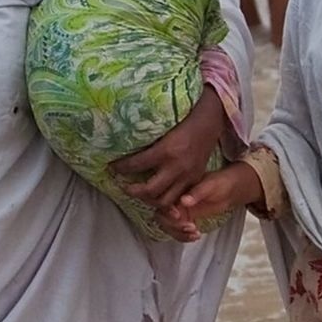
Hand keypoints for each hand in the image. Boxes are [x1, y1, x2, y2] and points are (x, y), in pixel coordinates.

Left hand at [111, 89, 227, 210]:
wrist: (209, 122)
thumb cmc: (183, 120)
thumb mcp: (163, 129)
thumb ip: (149, 143)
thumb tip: (125, 147)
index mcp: (166, 151)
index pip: (136, 164)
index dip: (121, 168)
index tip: (112, 167)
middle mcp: (176, 167)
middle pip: (149, 190)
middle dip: (133, 191)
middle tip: (125, 187)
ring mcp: (188, 175)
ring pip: (165, 200)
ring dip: (149, 200)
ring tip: (141, 194)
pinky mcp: (195, 179)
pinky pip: (178, 197)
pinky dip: (167, 199)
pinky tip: (158, 195)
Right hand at [158, 161, 263, 241]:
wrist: (229, 190)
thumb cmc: (220, 183)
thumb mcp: (209, 185)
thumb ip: (196, 193)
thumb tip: (184, 201)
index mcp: (176, 189)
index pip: (163, 202)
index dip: (166, 210)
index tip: (178, 215)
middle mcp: (174, 201)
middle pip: (162, 217)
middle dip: (173, 226)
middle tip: (190, 227)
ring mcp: (179, 211)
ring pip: (169, 227)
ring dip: (179, 234)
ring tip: (195, 233)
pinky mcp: (185, 220)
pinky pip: (179, 232)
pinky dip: (185, 237)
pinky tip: (197, 236)